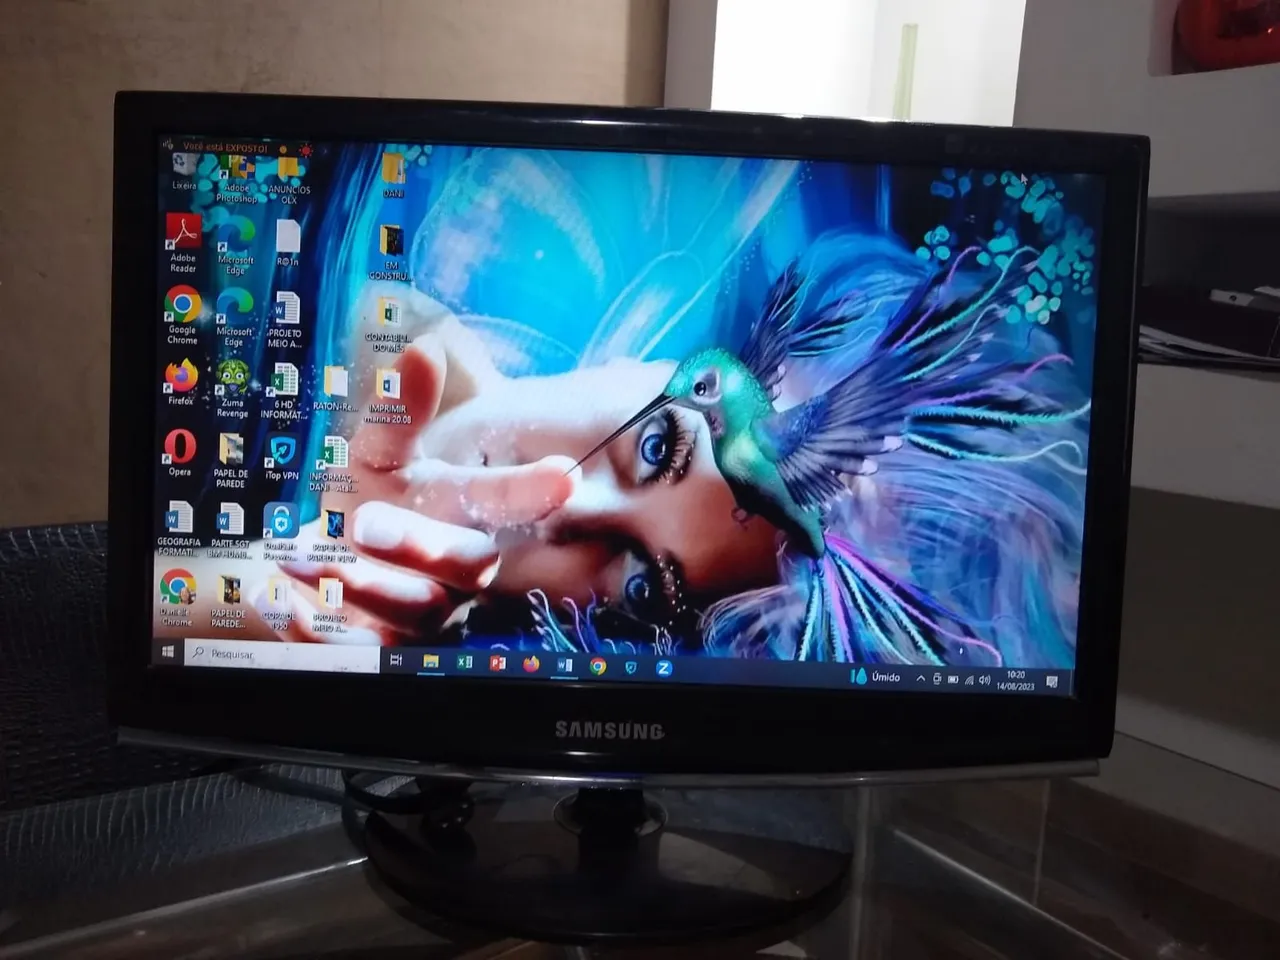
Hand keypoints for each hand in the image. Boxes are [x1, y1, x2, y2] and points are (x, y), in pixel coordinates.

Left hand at [258, 328, 575, 643]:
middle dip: (421, 545)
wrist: (330, 555)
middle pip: (465, 565)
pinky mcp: (377, 646)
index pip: (505, 502)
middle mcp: (455, 570)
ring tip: (296, 556)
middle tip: (366, 522)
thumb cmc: (375, 493)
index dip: (530, 491)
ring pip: (408, 611)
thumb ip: (400, 407)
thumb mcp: (381, 448)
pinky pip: (354, 651)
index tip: (562, 476)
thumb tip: (425, 347)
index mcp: (468, 516)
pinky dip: (310, 629)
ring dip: (354, 585)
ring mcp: (419, 613)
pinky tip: (274, 601)